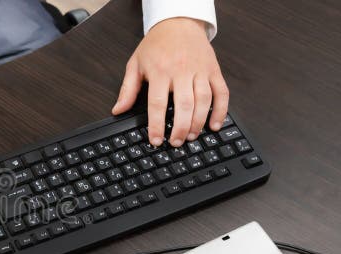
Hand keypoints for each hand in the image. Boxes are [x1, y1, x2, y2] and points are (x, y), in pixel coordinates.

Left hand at [112, 17, 228, 146]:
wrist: (178, 23)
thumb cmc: (157, 44)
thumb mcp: (135, 64)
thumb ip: (128, 89)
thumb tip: (118, 110)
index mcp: (160, 72)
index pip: (157, 103)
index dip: (156, 125)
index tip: (156, 140)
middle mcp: (182, 72)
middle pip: (183, 105)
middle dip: (181, 128)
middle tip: (176, 143)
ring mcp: (200, 71)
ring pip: (204, 100)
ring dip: (199, 122)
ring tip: (192, 136)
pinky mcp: (214, 70)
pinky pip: (222, 92)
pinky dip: (221, 110)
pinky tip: (215, 124)